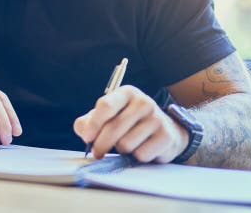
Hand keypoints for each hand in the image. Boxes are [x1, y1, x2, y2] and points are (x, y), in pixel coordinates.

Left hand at [73, 85, 188, 162]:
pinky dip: (136, 157)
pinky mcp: (166, 136)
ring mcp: (157, 118)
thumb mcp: (108, 116)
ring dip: (121, 150)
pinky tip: (141, 149)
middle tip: (97, 153)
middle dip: (101, 145)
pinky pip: (140, 155)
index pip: (106, 105)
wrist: (166, 129)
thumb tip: (84, 132)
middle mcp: (144, 102)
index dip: (93, 124)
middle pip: (113, 128)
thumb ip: (88, 122)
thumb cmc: (129, 123)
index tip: (87, 138)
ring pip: (125, 144)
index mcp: (127, 93)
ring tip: (127, 144)